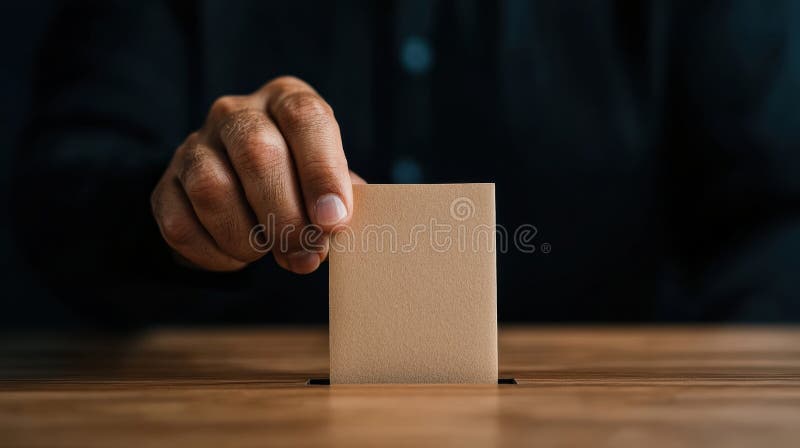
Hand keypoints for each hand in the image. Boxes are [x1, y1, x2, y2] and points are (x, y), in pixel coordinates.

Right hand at [150, 76, 363, 272]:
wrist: (248, 200)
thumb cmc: (303, 187)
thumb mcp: (332, 184)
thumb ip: (341, 202)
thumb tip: (336, 223)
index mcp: (285, 99)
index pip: (304, 117)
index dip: (322, 171)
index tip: (333, 220)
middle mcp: (235, 113)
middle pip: (256, 152)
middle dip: (287, 214)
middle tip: (306, 251)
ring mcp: (194, 146)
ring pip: (212, 189)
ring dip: (247, 237)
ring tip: (268, 252)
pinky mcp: (165, 187)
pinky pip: (180, 224)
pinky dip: (213, 253)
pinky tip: (236, 257)